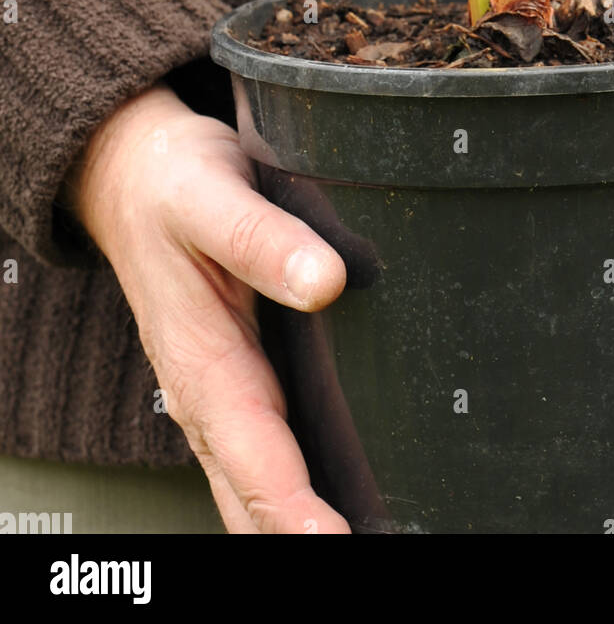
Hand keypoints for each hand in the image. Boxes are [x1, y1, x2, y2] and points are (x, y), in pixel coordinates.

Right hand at [61, 84, 349, 533]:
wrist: (134, 178)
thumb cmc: (173, 187)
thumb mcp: (212, 197)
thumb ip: (264, 239)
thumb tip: (325, 282)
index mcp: (203, 363)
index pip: (255, 459)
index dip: (296, 511)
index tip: (336, 542)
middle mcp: (210, 396)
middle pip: (256, 501)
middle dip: (301, 539)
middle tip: (363, 549)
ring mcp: (222, 399)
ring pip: (257, 493)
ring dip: (298, 528)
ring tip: (365, 540)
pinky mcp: (237, 387)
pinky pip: (264, 460)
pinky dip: (294, 499)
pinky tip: (337, 510)